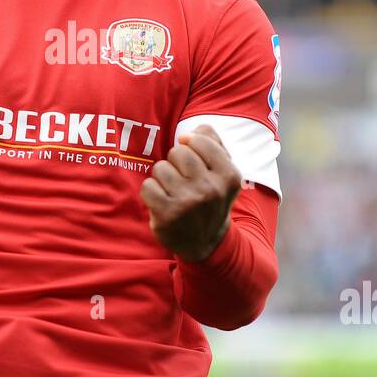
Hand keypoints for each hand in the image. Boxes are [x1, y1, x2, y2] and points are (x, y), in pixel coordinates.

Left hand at [140, 125, 241, 263]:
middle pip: (178, 152)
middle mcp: (210, 189)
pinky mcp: (167, 214)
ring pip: (161, 168)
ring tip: (174, 193)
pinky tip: (163, 202)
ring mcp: (188, 202)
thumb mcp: (223, 172)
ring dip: (163, 179)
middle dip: (176, 163)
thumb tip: (188, 133)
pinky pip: (147, 186)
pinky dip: (151, 193)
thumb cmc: (211, 198)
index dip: (191, 147)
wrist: (206, 243)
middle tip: (183, 181)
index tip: (195, 163)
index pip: (198, 139)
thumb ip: (213, 143)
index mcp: (229, 175)